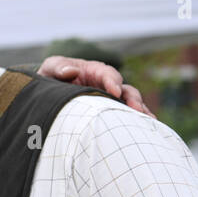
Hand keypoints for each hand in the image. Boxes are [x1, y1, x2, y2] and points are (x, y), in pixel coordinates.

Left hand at [38, 56, 153, 117]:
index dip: (113, 82)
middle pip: (126, 90)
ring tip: (147, 122)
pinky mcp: (109, 112)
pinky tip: (146, 129)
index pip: (108, 74)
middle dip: (132, 99)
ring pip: (130, 104)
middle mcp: (108, 85)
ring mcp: (111, 100)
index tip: (115, 92)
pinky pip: (125, 116)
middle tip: (136, 109)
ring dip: (139, 112)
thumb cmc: (53, 75)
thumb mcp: (52, 67)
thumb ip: (59, 67)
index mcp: (96, 71)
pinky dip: (137, 121)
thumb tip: (71, 71)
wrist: (50, 91)